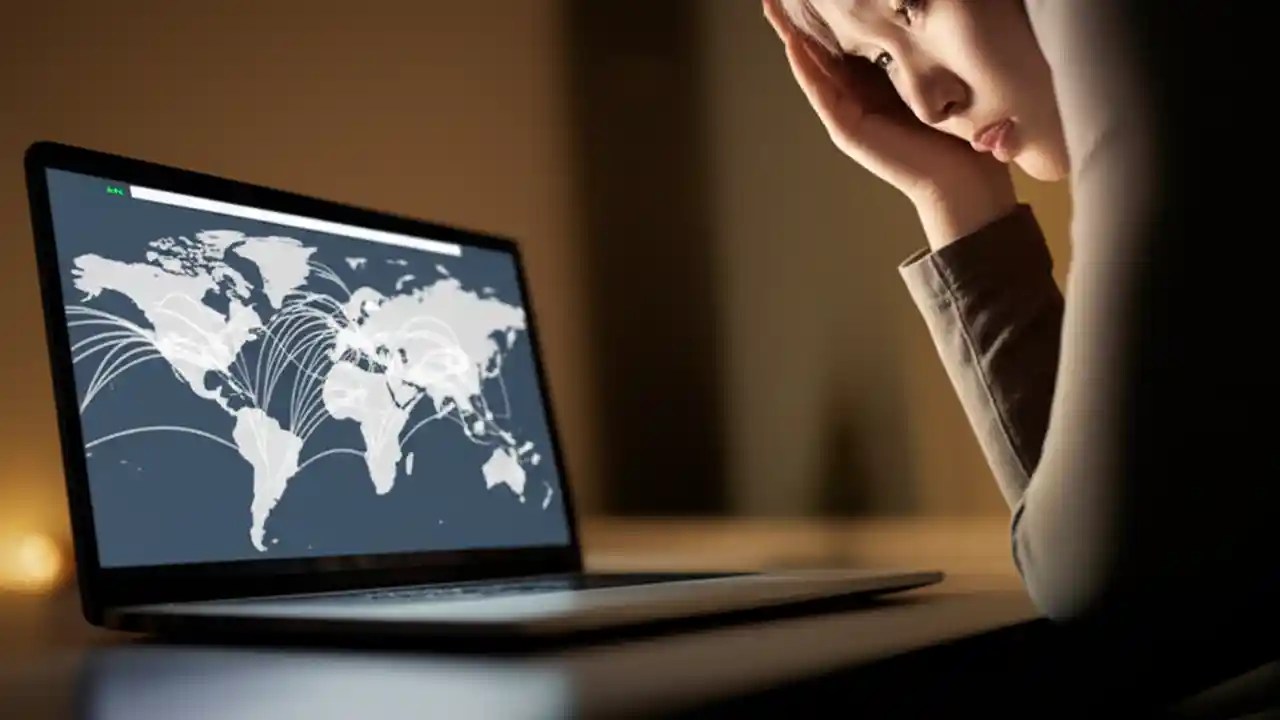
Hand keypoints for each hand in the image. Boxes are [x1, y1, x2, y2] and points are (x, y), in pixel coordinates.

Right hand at [762, 0, 1015, 247]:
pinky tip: (792, 43)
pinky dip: (805, 69)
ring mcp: (847, 112)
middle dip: (798, 18)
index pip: (846, 37)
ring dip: (790, 36)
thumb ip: (916, 50)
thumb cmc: (956, 131)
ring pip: (812, 66)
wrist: (960, 178)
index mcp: (876, 80)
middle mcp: (856, 94)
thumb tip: (909, 11)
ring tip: (772, 7)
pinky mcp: (846, 129)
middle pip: (820, 48)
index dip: (827, 12)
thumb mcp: (936, 76)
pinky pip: (821, 92)